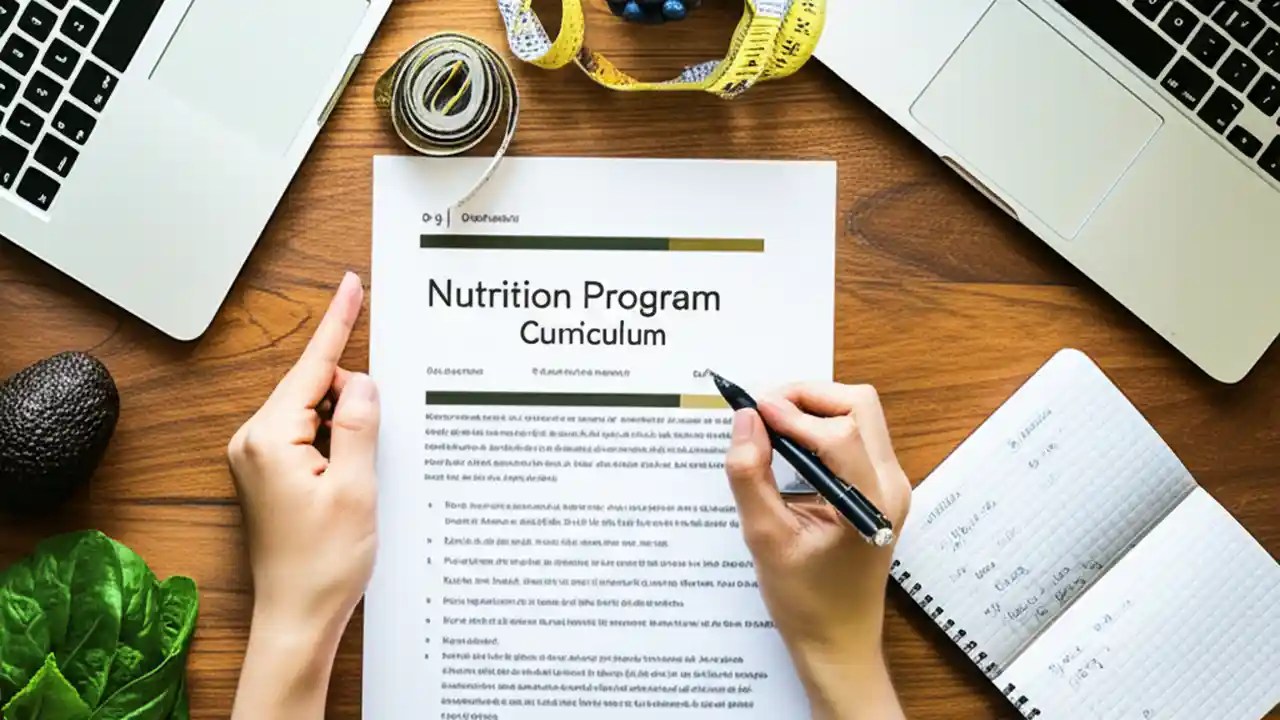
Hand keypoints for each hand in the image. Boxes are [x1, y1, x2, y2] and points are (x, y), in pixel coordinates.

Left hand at [227, 272, 379, 644]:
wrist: (296, 618)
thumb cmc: (323, 565)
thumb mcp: (356, 489)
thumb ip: (361, 425)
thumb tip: (364, 380)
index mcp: (270, 438)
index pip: (313, 367)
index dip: (338, 324)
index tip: (351, 286)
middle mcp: (254, 441)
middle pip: (315, 387)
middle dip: (354, 400)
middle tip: (374, 450)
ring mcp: (259, 457)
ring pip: (315, 412)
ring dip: (348, 427)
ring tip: (360, 477)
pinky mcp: (270, 473)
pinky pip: (310, 435)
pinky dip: (338, 442)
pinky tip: (353, 473)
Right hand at [724, 383, 910, 719]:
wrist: (838, 642)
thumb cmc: (807, 602)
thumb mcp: (766, 539)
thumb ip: (751, 476)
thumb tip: (744, 421)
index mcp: (872, 501)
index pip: (839, 433)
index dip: (792, 413)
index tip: (752, 410)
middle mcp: (891, 485)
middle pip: (858, 405)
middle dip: (807, 396)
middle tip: (762, 410)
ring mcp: (889, 485)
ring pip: (858, 413)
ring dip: (813, 408)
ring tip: (770, 425)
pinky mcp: (878, 487)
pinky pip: (854, 435)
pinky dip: (820, 426)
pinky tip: (787, 444)